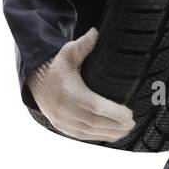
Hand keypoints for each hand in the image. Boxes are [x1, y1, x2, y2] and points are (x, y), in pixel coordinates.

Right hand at [26, 26, 135, 141]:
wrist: (37, 82)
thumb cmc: (57, 67)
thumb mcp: (68, 52)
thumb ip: (83, 44)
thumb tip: (96, 31)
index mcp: (69, 93)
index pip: (95, 107)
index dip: (114, 113)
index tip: (129, 114)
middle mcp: (64, 110)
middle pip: (94, 122)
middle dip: (115, 125)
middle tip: (132, 123)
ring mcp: (62, 121)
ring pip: (89, 132)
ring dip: (110, 133)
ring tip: (126, 130)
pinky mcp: (61, 127)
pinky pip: (82, 135)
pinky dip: (98, 137)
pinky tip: (112, 135)